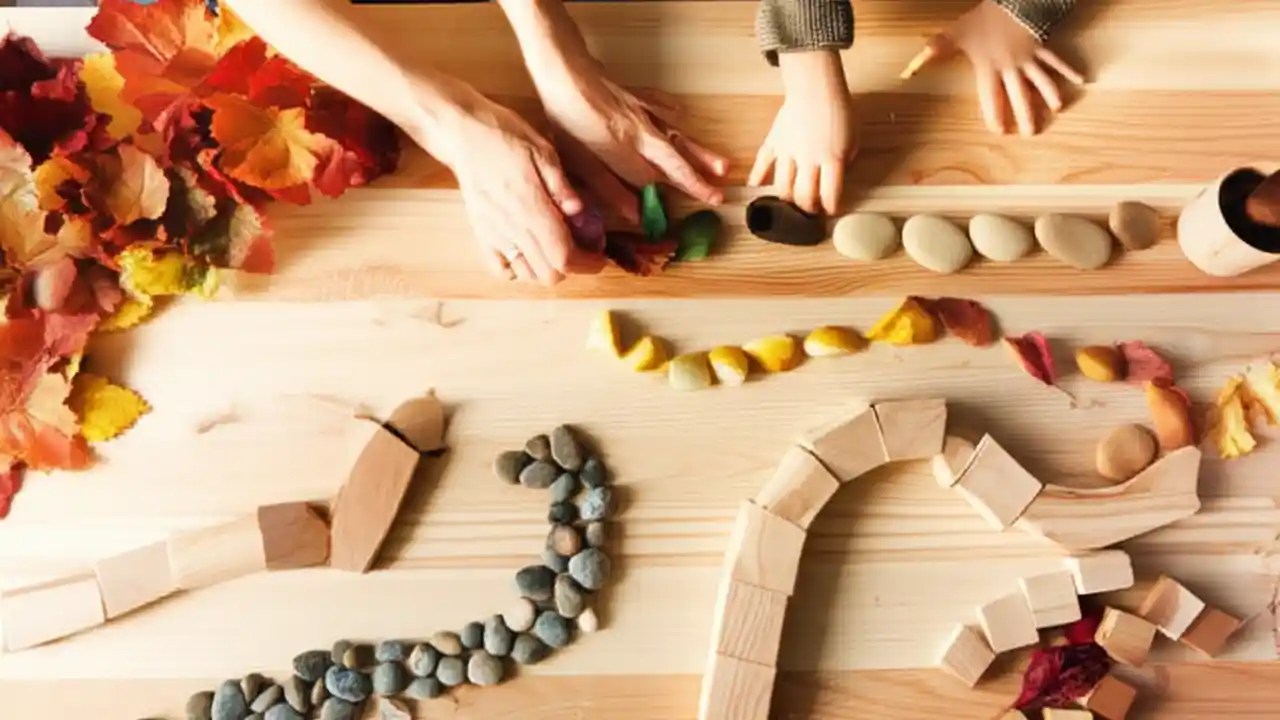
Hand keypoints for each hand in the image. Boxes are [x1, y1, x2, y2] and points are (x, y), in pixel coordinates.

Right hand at [417, 85, 581, 284]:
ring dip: (549, 269)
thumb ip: (563, 187)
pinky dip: (519, 270)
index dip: (587, 264)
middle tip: (584, 249)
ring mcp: (494, 235)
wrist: (464, 134)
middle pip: (549, 274)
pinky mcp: (481, 234)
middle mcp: (512, 228)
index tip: (600, 257)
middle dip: (573, 268)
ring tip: (559, 249)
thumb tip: (582, 214)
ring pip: (527, 275)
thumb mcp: (543, 151)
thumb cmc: (506, 137)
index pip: (563, 256)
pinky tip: (529, 252)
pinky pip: (500, 270)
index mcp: (531, 208)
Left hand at [537, 55, 727, 205]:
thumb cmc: (565, 118)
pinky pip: (661, 107)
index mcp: (624, 152)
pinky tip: (682, 117)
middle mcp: (641, 135)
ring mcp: (642, 114)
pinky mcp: (637, 98)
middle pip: (674, 162)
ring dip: (700, 152)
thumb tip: (634, 213)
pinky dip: (672, 113)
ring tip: (723, 167)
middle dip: (697, 181)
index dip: (664, 200)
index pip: (652, 182)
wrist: (564, 71)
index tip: (674, 217)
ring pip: (677, 137)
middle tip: (719, 197)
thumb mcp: (580, 161)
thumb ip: (609, 189)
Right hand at [749, 51, 855, 214]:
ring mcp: (788, 151)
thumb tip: (839, 175)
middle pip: (803, 196)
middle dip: (807, 208)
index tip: (830, 211)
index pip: (830, 194)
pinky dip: (757, 176)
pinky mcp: (774, 141)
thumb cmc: (838, 109)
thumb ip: (846, 160)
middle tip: (810, 210)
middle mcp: (808, 159)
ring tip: (790, 201)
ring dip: (787, 198)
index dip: (830, 208)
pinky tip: (755, 187)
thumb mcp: (854, 137)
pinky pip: (762, 162)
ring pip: (782, 186)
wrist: (816, 85)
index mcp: (832, 159)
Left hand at [904, 0, 1084, 135]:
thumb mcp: (953, 35)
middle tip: (1031, 134)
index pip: (992, 98)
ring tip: (1057, 110)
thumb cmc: (981, 19)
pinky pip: (1056, 60)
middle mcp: (1011, 68)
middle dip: (1025, 116)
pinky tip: (1082, 79)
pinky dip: (1069, 69)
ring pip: (1042, 81)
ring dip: (1050, 96)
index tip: (1000, 130)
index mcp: (990, 69)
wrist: (1012, 0)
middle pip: (1020, 96)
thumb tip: (909, 69)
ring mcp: (1029, 58)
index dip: (995, 115)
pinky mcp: (1041, 46)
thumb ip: (933, 53)